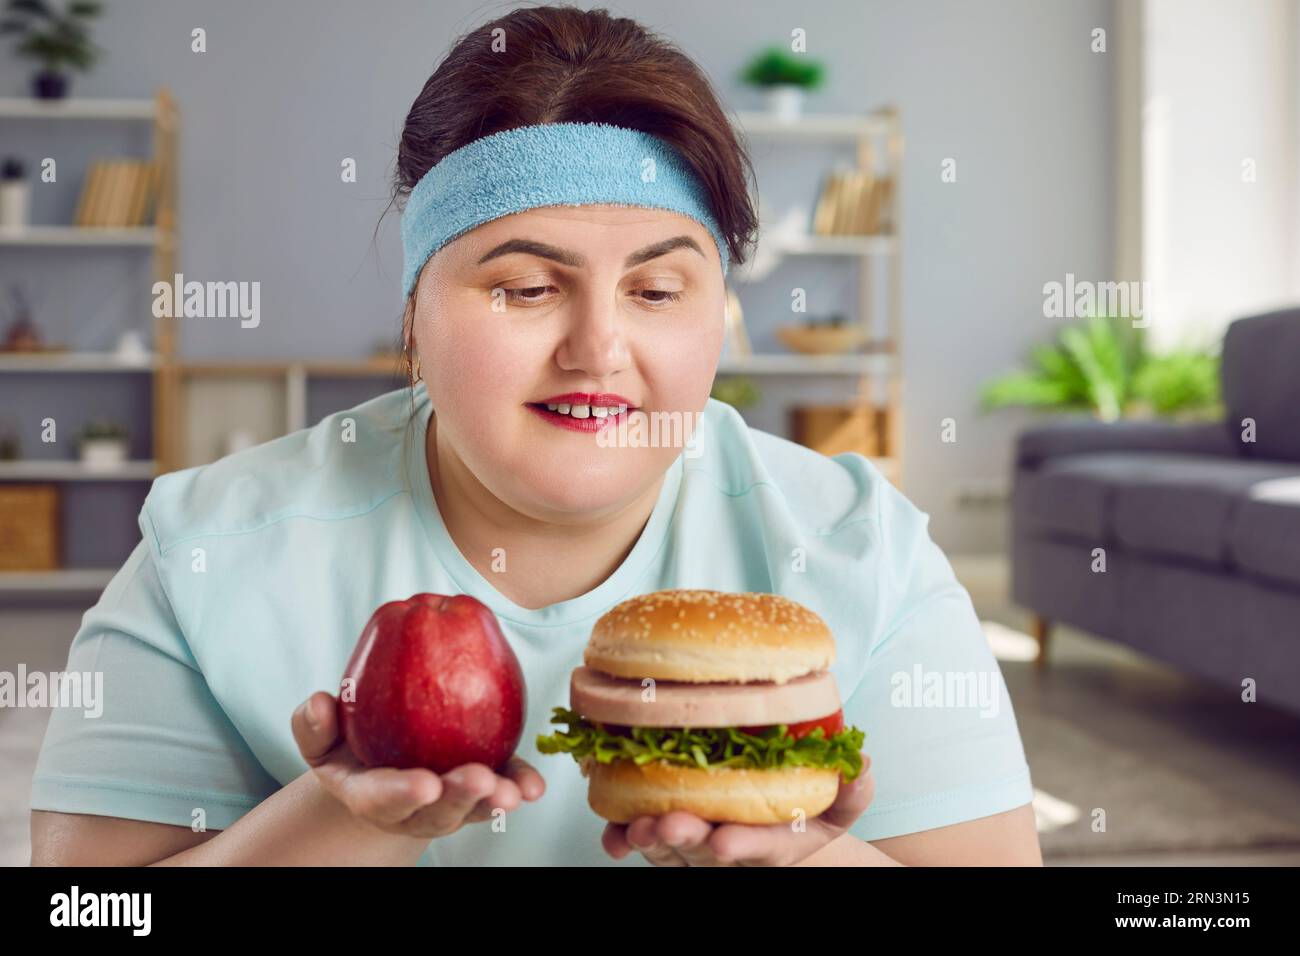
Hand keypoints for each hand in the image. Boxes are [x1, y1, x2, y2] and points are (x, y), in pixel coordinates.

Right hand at [291, 690, 544, 839]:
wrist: (380, 766)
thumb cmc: (349, 746)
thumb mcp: (322, 738)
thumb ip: (314, 725)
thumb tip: (320, 702)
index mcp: (371, 796)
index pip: (384, 798)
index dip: (403, 793)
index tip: (424, 783)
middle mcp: (414, 809)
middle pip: (438, 811)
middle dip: (460, 798)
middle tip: (481, 781)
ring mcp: (450, 803)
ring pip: (474, 809)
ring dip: (496, 800)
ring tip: (517, 791)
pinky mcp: (482, 786)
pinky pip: (502, 787)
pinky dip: (520, 784)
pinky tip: (537, 784)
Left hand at [601, 754, 872, 865]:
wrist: (771, 815)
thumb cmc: (804, 807)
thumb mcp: (838, 804)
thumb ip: (852, 791)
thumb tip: (862, 764)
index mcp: (775, 844)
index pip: (760, 849)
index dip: (744, 845)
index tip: (727, 842)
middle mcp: (729, 849)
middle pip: (704, 851)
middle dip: (687, 839)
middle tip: (673, 824)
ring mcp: (694, 845)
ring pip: (668, 849)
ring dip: (651, 838)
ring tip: (637, 825)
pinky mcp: (664, 832)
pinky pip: (636, 840)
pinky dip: (621, 838)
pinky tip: (613, 833)